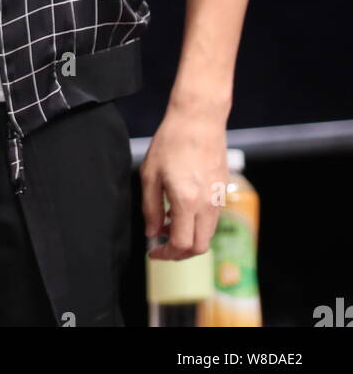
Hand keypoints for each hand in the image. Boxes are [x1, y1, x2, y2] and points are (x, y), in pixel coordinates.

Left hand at [141, 102, 229, 259]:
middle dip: (179, 253)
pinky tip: (180, 208)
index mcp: (186, 202)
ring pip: (207, 234)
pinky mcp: (222, 190)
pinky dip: (197, 223)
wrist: (199, 118)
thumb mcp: (150, 173)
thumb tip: (152, 233)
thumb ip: (150, 207)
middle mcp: (207, 205)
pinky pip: (211, 218)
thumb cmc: (172, 141)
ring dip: (188, 237)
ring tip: (166, 222)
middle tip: (161, 245)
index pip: (181, 244)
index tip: (153, 252)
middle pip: (199, 247)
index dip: (165, 254)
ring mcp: (218, 198)